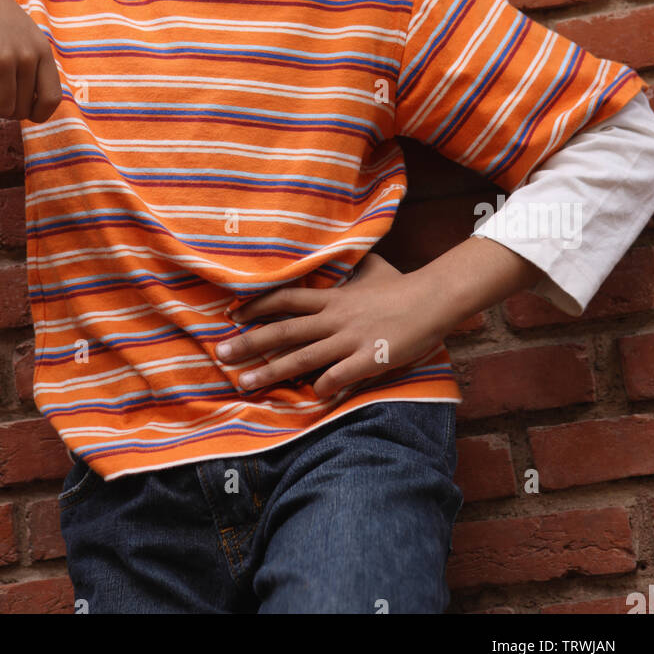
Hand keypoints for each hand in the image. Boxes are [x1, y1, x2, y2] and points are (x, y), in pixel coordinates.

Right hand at [0, 0, 62, 122]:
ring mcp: (2, 58)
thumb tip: (33, 110)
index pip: (52, 99)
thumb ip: (33, 66)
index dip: (38, 113)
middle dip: (5, 106)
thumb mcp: (24, 36)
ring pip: (0, 108)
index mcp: (42, 50)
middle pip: (21, 109)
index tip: (24, 112)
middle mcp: (26, 56)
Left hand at [215, 253, 444, 400]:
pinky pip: (338, 375)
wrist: (432, 300)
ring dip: (270, 371)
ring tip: (243, 383)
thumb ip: (350, 269)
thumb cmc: (402, 287)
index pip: (286, 298)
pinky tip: (309, 395)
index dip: (258, 306)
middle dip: (249, 343)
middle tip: (220, 353)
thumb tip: (343, 258)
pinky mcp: (368, 358)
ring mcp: (349, 340)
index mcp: (333, 298)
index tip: (232, 315)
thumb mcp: (370, 270)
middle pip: (284, 331)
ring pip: (302, 358)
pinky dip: (321, 386)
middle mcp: (334, 318)